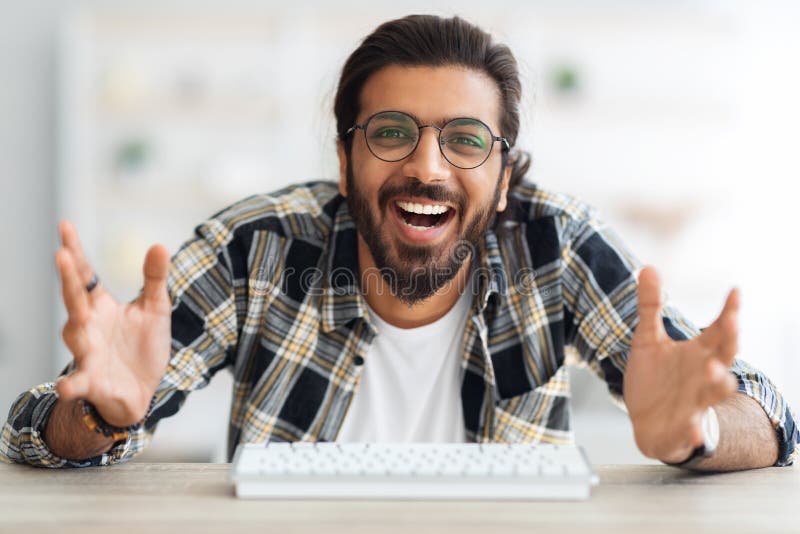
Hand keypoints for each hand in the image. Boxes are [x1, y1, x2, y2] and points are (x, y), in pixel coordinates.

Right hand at [54, 220, 171, 426]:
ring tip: (79, 315)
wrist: (142, 391)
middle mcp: (88, 326)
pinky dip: (70, 384)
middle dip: (68, 279)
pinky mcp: (91, 381)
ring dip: (74, 325)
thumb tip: (159, 245)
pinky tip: (66, 386)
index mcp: (101, 306)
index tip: (64, 225)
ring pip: (74, 335)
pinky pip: (76, 382)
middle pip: (74, 298)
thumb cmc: (142, 348)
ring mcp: (87, 353)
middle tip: (62, 256)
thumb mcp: (155, 309)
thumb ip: (155, 279)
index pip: (85, 275)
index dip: (75, 251)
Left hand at [623, 266, 737, 463]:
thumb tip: (648, 267)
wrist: (646, 422)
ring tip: (713, 371)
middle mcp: (702, 375)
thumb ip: (650, 307)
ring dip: (717, 383)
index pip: (719, 330)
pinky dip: (693, 431)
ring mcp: (695, 402)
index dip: (729, 311)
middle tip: (730, 321)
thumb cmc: (654, 379)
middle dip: (730, 340)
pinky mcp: (682, 426)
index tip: (735, 291)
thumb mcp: (648, 340)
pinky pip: (691, 430)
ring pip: (715, 392)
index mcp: (698, 353)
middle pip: (724, 356)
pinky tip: (693, 430)